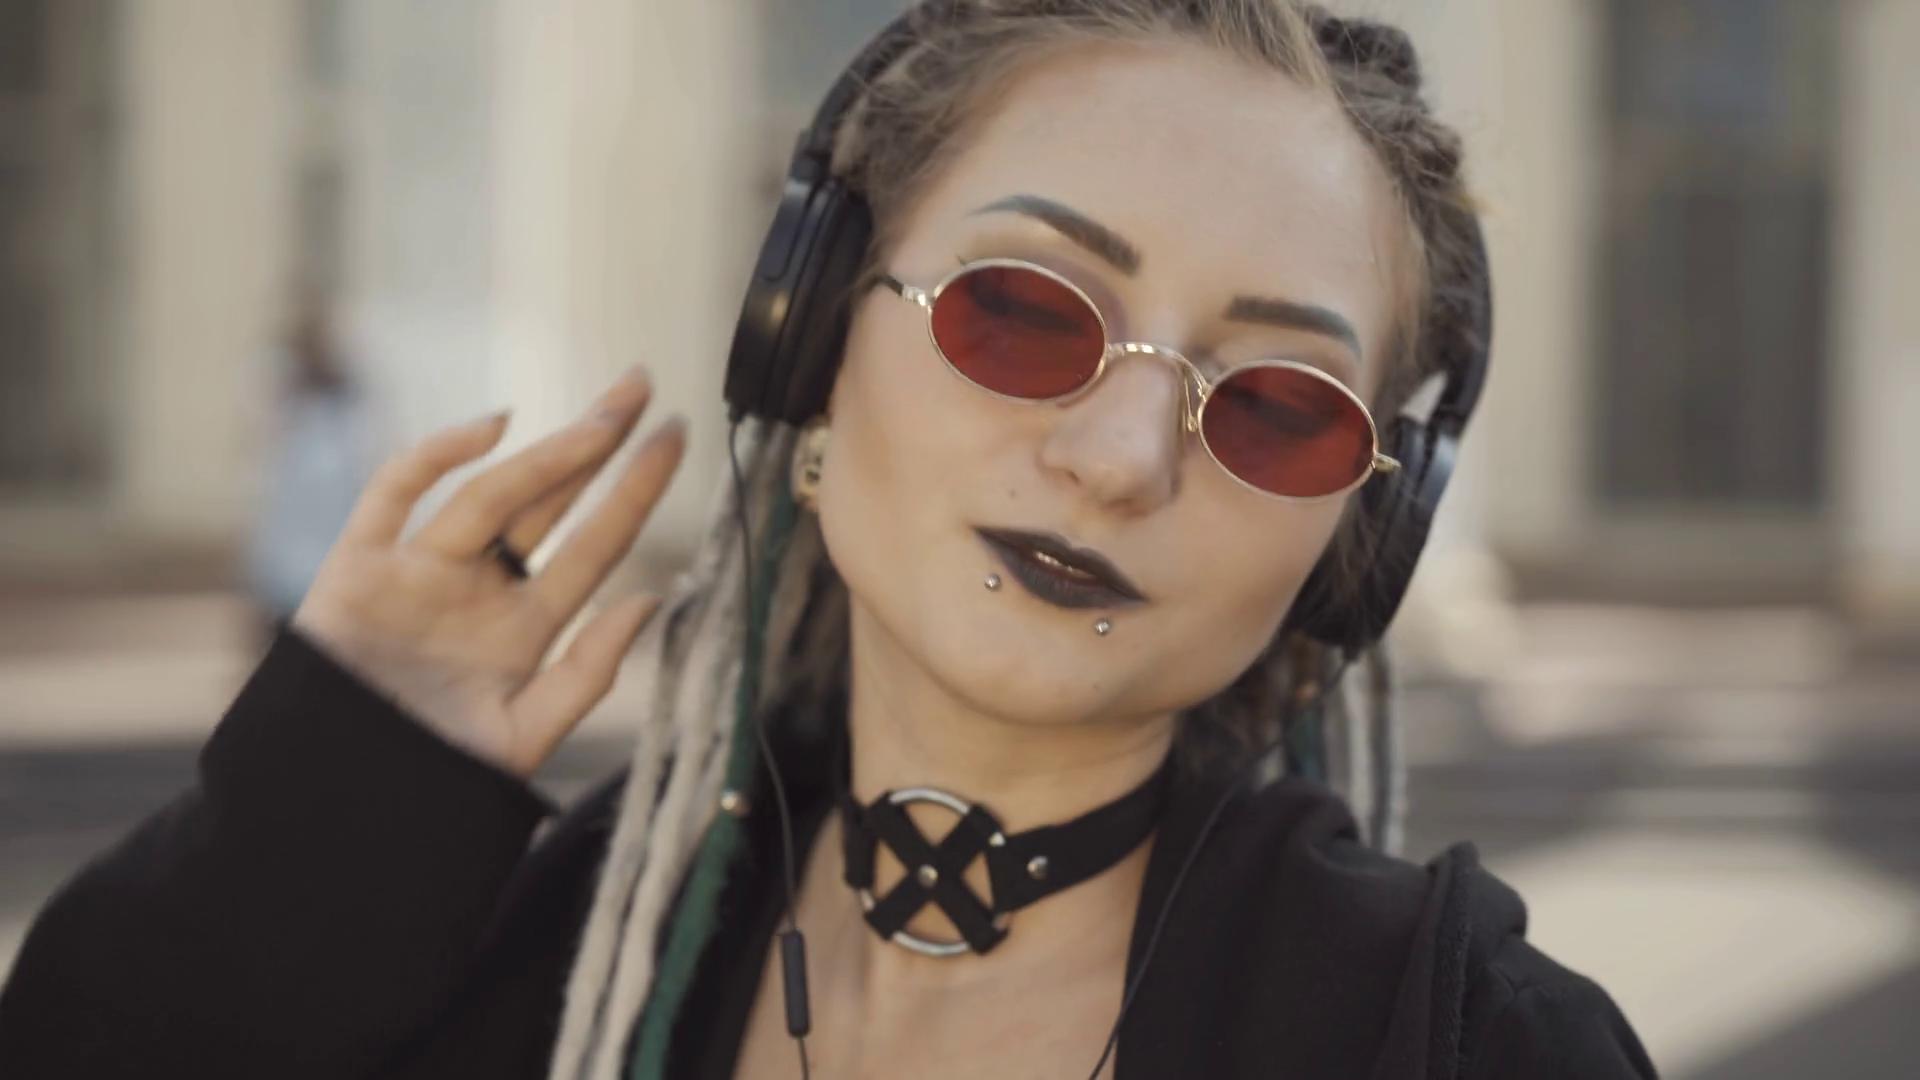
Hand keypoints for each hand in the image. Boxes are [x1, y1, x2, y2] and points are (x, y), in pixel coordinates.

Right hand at [291, 367, 685, 776]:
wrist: (334, 807)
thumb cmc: (430, 782)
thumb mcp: (525, 736)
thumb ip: (588, 671)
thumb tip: (650, 599)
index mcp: (524, 628)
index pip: (593, 546)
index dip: (634, 492)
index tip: (676, 438)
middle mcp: (478, 589)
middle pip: (548, 501)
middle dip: (595, 443)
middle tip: (640, 387)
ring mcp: (419, 573)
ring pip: (490, 495)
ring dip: (546, 452)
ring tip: (604, 418)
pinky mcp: (357, 567)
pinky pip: (393, 495)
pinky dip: (434, 457)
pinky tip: (492, 430)